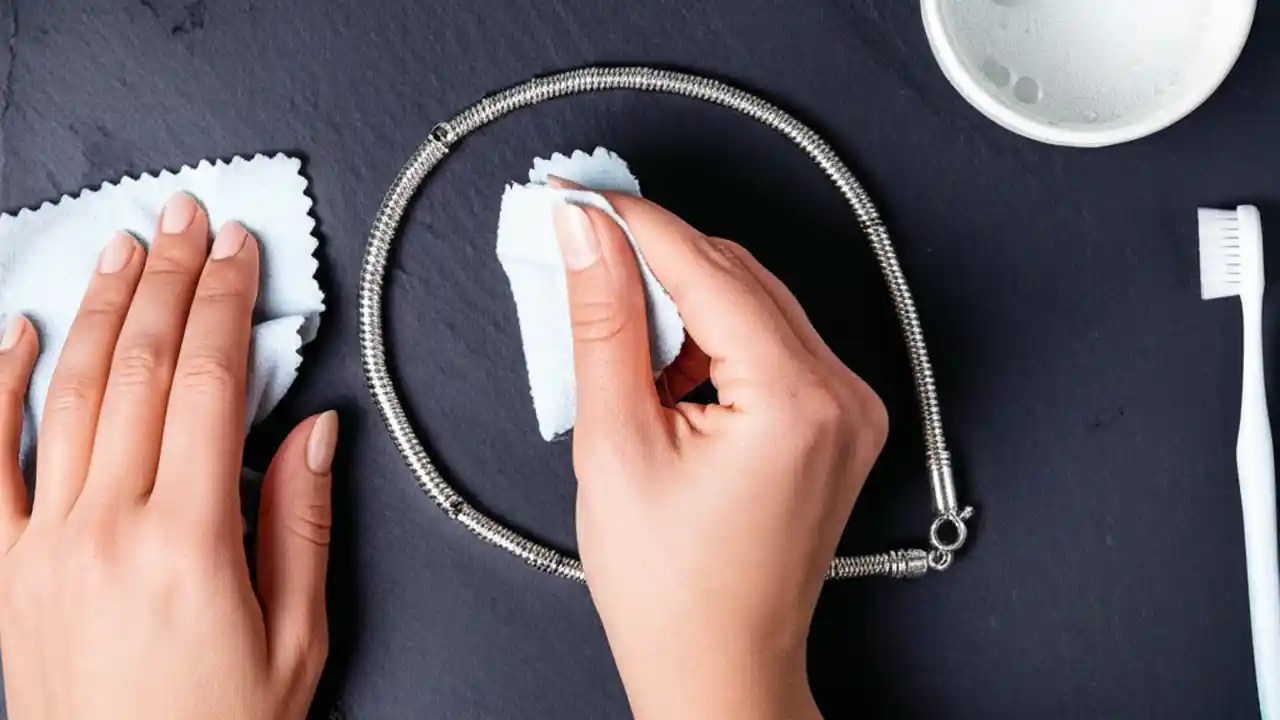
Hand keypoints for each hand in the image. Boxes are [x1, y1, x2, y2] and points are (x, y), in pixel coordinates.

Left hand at [0, 193, 334, 719]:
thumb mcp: (296, 638)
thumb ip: (301, 526)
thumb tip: (311, 434)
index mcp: (189, 543)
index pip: (206, 386)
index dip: (226, 305)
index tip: (239, 252)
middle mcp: (107, 529)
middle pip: (137, 370)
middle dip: (169, 281)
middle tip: (187, 220)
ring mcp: (45, 542)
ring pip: (67, 395)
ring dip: (99, 309)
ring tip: (125, 247)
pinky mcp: (6, 565)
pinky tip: (12, 330)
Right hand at [552, 185, 887, 719]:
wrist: (720, 665)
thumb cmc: (671, 589)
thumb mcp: (616, 444)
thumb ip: (605, 323)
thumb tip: (589, 238)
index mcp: (795, 398)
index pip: (708, 267)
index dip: (636, 224)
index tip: (582, 198)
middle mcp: (841, 394)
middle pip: (739, 277)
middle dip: (658, 259)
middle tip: (584, 248)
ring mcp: (849, 410)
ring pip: (757, 305)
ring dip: (686, 302)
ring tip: (621, 343)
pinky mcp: (839, 424)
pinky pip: (774, 346)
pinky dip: (717, 341)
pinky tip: (668, 374)